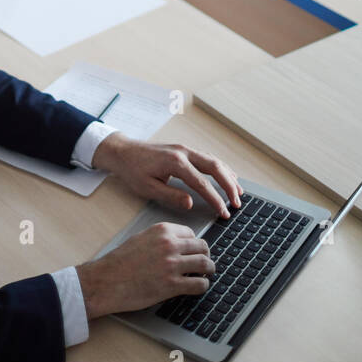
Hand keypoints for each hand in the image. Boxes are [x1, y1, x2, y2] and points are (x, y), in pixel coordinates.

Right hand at [75, 222, 214, 318]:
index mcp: (161, 230)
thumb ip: (160, 238)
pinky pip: (199, 284)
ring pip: (205, 263)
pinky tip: (197, 287)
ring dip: (209, 270)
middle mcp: (169, 245)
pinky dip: (202, 286)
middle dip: (206, 255)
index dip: (194, 244)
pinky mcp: (172, 285)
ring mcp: (172, 265)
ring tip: (206, 274)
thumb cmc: (120, 262)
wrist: (107, 280)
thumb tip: (178, 244)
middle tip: (205, 263)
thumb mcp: (141, 238)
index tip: (194, 251)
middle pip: (202, 247)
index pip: (191, 233)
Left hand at [92, 134, 241, 217]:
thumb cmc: (133, 170)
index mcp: (175, 162)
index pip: (202, 184)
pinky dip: (220, 167)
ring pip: (214, 160)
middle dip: (229, 186)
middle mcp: (183, 152)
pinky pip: (207, 157)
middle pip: (214, 167)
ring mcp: (185, 149)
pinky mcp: (184, 150)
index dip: (215, 200)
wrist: (123, 152)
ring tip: (239, 192)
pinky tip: (228, 175)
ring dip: (228, 175)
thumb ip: (170, 195)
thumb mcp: (147, 187)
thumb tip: (191, 203)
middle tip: (238, 203)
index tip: (224, 213)